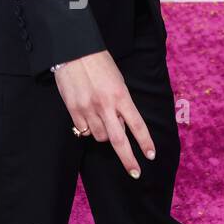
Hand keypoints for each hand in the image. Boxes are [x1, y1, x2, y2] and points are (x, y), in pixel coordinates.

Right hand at [53, 51, 155, 177]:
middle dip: (128, 159)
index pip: (137, 125)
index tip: (150, 155)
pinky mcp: (73, 110)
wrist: (73, 50)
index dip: (145, 143)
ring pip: (100, 137)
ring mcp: (88, 109)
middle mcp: (105, 105)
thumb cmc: (99, 63)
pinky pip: (83, 130)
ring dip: (105, 135)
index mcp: (121, 95)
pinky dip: (88, 129)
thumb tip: (121, 125)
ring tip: (103, 120)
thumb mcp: (118, 80)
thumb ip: (121, 103)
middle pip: (119, 141)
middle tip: (135, 172)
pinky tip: (89, 119)